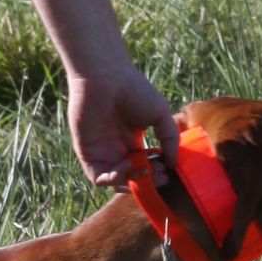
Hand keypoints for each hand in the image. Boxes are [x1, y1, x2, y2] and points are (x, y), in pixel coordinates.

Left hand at [67, 62, 177, 188]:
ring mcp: (101, 152)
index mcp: (132, 140)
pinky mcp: (87, 153)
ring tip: (146, 172)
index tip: (169, 172)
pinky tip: (126, 166)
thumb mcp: (160, 114)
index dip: (156, 173)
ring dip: (132, 182)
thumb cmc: (133, 90)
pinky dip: (113, 179)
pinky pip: (98, 177)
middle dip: (147, 181)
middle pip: (132, 177)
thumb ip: (170, 139)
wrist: (105, 77)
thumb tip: (174, 164)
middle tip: (161, 176)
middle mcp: (116, 148)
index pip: (144, 167)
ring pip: (116, 181)